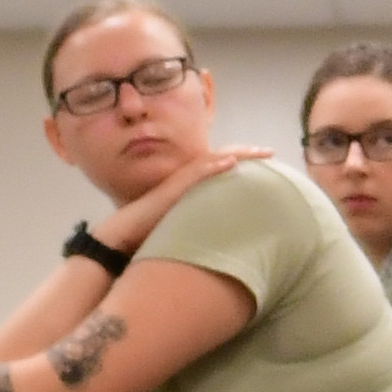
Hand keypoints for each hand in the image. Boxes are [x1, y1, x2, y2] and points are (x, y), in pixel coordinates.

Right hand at [95, 142, 269, 252]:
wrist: (121, 239)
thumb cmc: (149, 238)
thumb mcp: (184, 227)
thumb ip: (202, 223)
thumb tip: (225, 233)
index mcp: (191, 188)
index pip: (220, 168)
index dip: (243, 162)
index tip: (267, 163)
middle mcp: (186, 180)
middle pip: (221, 158)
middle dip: (247, 153)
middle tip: (271, 151)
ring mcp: (178, 182)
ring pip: (212, 160)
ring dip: (238, 154)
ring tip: (260, 152)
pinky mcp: (170, 189)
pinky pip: (195, 173)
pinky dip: (214, 166)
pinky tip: (231, 163)